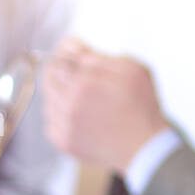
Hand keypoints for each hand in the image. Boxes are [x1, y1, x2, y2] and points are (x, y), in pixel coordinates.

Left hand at [41, 38, 169, 171]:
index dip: (67, 55)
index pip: (59, 58)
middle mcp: (69, 103)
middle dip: (61, 72)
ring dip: (60, 95)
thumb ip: (98, 56)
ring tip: (84, 100)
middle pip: (48, 76)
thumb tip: (72, 47)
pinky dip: (61, 117)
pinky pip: (50, 121)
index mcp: (84, 82)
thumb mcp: (131, 69)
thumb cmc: (142, 107)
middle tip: (79, 77)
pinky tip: (81, 118)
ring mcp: (64, 124)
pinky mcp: (63, 141)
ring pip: (48, 99)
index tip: (77, 57)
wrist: (146, 147)